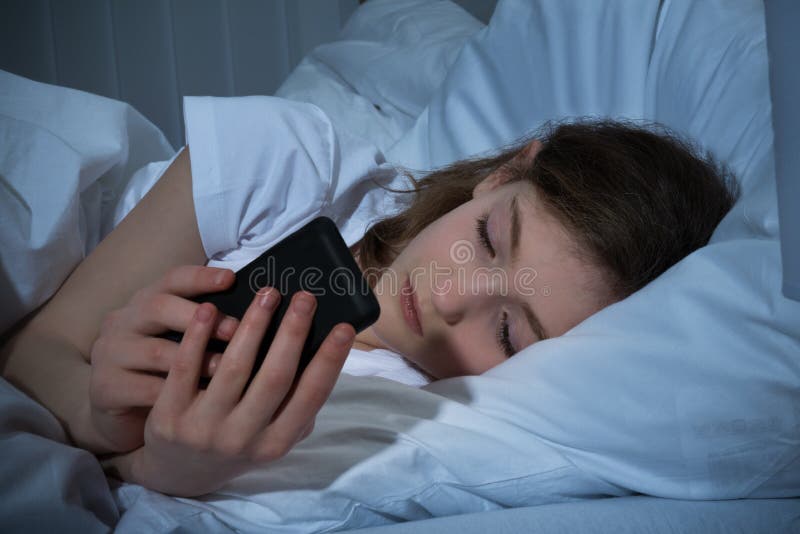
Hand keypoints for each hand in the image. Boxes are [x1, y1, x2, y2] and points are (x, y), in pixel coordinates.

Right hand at [89, 265, 239, 452]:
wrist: (119, 411)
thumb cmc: (162, 369)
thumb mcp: (178, 339)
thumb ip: (205, 323)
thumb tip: (256, 314)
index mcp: (145, 302)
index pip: (172, 279)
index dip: (201, 277)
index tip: (231, 279)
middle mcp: (123, 321)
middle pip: (158, 307)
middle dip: (199, 318)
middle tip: (234, 330)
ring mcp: (109, 354)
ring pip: (154, 351)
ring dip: (194, 360)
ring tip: (226, 369)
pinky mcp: (104, 387)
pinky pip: (144, 388)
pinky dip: (176, 393)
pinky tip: (202, 400)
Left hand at [109, 289, 354, 496]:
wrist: (177, 472)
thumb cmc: (238, 441)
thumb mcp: (271, 436)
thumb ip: (295, 406)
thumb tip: (320, 353)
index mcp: (276, 444)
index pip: (310, 397)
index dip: (330, 361)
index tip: (345, 328)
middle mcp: (242, 439)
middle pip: (275, 378)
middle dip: (293, 333)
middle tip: (305, 297)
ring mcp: (203, 429)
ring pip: (233, 368)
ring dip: (253, 326)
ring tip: (267, 293)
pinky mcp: (168, 417)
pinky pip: (185, 369)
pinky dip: (198, 336)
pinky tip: (209, 308)